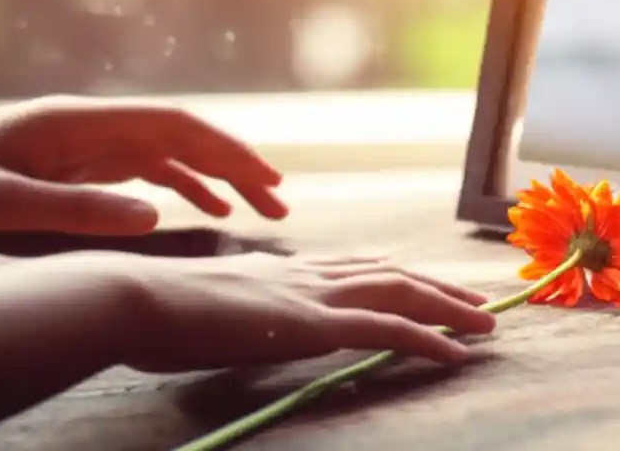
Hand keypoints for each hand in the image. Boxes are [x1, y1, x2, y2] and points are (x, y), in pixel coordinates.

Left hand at [0, 95, 287, 235]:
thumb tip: (158, 217)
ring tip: (262, 209)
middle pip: (184, 137)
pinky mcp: (81, 164)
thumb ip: (75, 209)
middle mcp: (93, 127)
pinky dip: (185, 186)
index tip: (267, 178)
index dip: (227, 148)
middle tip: (281, 201)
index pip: (173, 125)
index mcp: (79, 123)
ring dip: (219, 177)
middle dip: (237, 164)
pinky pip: (148, 170)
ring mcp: (89, 144)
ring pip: (173, 154)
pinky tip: (210, 209)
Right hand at [0, 250, 496, 438]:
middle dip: (440, 288)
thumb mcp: (206, 308)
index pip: (358, 268)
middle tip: (479, 302)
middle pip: (392, 274)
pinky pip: (387, 331)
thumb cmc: (152, 311)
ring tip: (486, 325)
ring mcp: (313, 295)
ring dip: (450, 309)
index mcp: (284, 270)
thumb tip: (243, 322)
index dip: (400, 276)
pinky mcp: (312, 324)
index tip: (428, 285)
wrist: (132, 298)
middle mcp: (308, 274)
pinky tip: (456, 352)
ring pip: (402, 294)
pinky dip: (428, 339)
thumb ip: (238, 311)